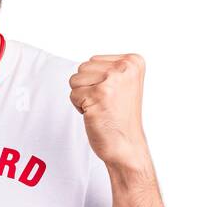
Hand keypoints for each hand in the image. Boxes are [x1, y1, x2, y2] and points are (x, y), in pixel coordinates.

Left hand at [69, 53, 148, 169]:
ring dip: (83, 97)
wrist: (127, 146)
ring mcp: (112, 80)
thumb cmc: (120, 117)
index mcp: (133, 61)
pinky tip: (97, 115)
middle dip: (87, 88)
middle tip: (105, 104)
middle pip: (82, 68)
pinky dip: (80, 107)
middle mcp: (125, 67)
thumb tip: (86, 63)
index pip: (93, 60)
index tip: (113, 95)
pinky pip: (73, 95)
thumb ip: (107, 68)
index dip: (95, 81)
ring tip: (101, 108)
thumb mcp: (122, 84)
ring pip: (75, 80)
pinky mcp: (99, 95)